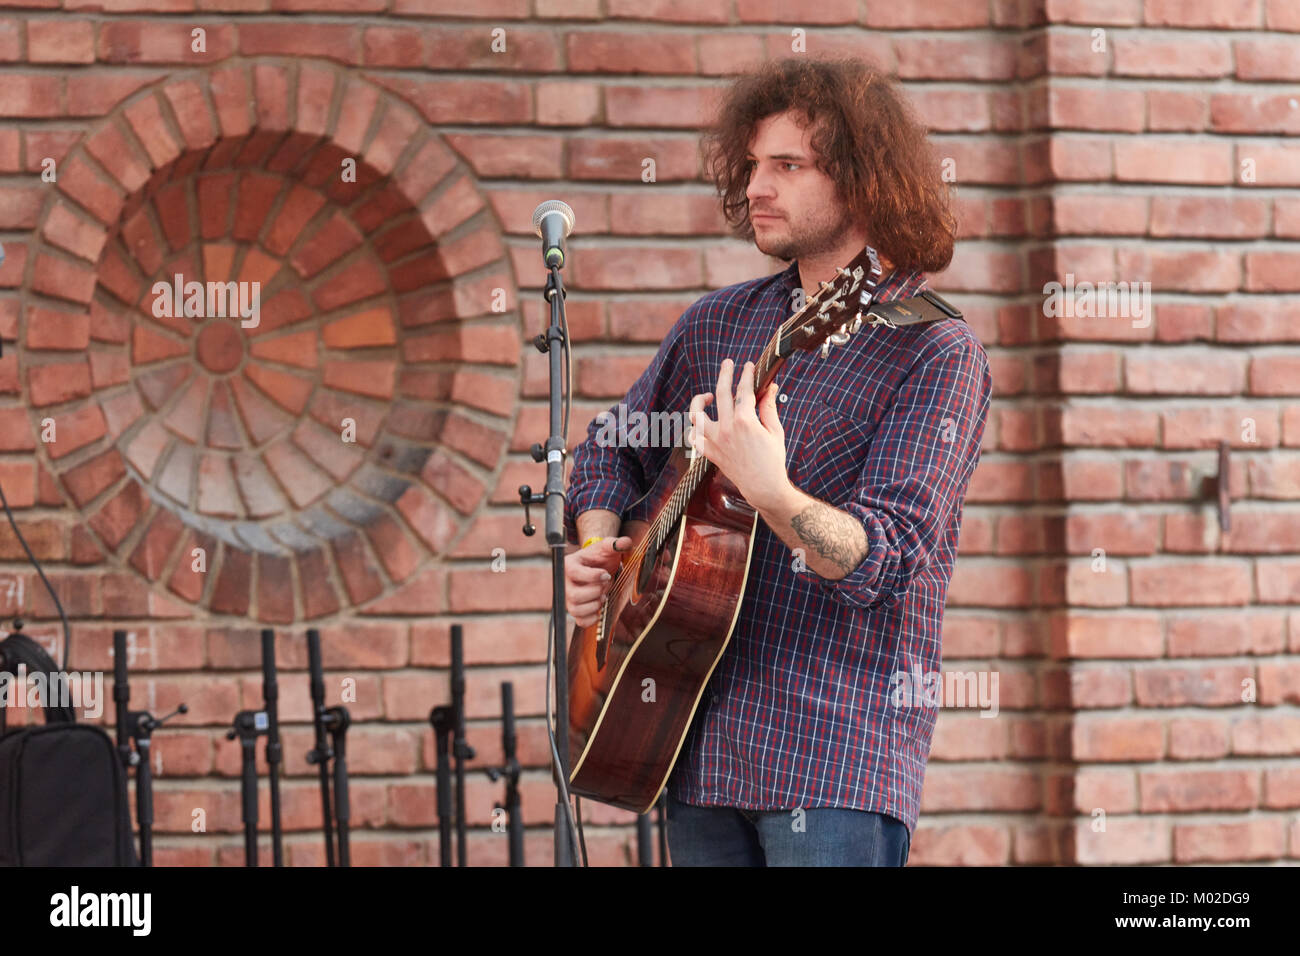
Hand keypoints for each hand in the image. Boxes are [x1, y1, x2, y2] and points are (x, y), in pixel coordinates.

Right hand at [565, 535, 631, 627]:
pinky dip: (592, 618)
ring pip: (576, 609)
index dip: (592, 576)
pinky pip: (580, 621)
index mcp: (569, 564)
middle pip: (574, 595)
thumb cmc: (600, 557)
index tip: (606, 575)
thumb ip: (615, 543)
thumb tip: (625, 542)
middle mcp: (564, 582)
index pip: (573, 573)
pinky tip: (600, 608)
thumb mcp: (607, 547)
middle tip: (606, 585)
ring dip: (595, 605)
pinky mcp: (575, 610)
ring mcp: (568, 598)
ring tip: (602, 596)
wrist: (597, 566)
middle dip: (596, 591)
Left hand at [688, 358, 791, 512]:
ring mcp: (715, 441)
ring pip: (696, 414)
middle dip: (725, 374)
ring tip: (708, 396)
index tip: (749, 366)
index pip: (743, 390)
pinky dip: (695, 429)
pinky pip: (694, 437)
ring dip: (699, 401)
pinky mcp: (710, 452)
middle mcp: (726, 428)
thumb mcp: (775, 431)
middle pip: (721, 392)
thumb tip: (769, 388)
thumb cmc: (772, 460)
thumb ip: (769, 407)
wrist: (763, 487)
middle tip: (728, 364)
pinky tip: (703, 424)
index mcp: (745, 421)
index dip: (746, 375)